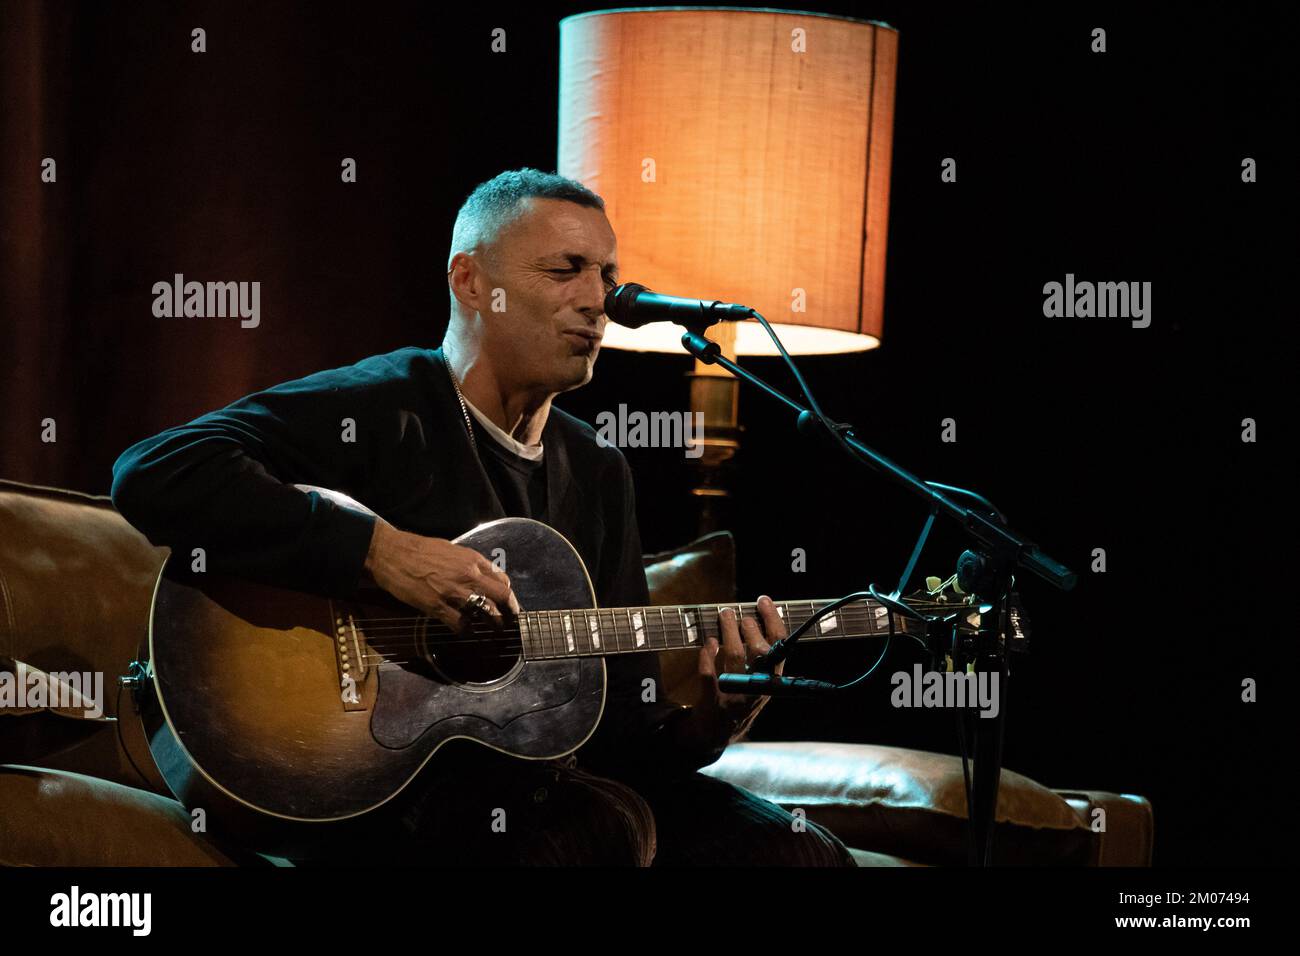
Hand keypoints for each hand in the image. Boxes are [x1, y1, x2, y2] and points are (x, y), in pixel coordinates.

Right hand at [363, 518, 520, 630]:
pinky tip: (465, 630)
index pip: (503, 581)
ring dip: (492, 624)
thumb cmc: (421, 550)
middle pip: (502, 598)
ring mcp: (454, 592)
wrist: (393, 554)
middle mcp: (468, 576)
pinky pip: (461, 624)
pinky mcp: (437, 607)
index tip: (509, 605)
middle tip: (509, 623)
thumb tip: (484, 577)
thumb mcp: (452, 550)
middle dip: (509, 613)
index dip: (509, 596)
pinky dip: (466, 630)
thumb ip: (470, 564)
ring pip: (486, 613)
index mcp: (473, 560)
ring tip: (492, 630)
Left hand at [694, 595, 786, 728]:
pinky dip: (707, 655)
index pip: (779, 645)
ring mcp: (735, 695)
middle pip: (758, 650)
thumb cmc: (741, 698)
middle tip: (737, 613)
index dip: (772, 619)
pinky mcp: (712, 700)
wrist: (718, 733)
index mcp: (772, 681)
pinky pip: (708, 673)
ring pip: (733, 657)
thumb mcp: (760, 682)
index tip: (763, 601)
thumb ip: (763, 656)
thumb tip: (757, 616)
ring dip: (727, 631)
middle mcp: (757, 688)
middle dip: (748, 626)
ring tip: (723, 615)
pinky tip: (709, 643)